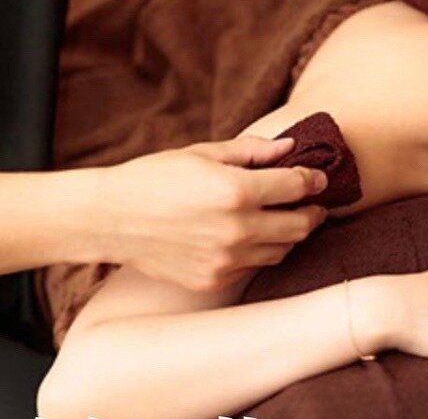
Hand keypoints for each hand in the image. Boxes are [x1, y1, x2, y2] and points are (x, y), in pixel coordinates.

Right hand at [90, 136, 328, 290]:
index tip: (317, 178)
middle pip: (301, 225)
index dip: (313, 180)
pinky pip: (253, 267)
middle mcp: (237, 229)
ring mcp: (226, 260)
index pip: (297, 186)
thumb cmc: (155, 177)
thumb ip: (253, 151)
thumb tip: (291, 147)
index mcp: (237, 191)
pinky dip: (259, 251)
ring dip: (290, 235)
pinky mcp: (214, 280)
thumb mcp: (204, 153)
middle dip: (313, 212)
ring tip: (284, 220)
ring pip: (282, 251)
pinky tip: (249, 237)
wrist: (110, 219)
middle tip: (314, 204)